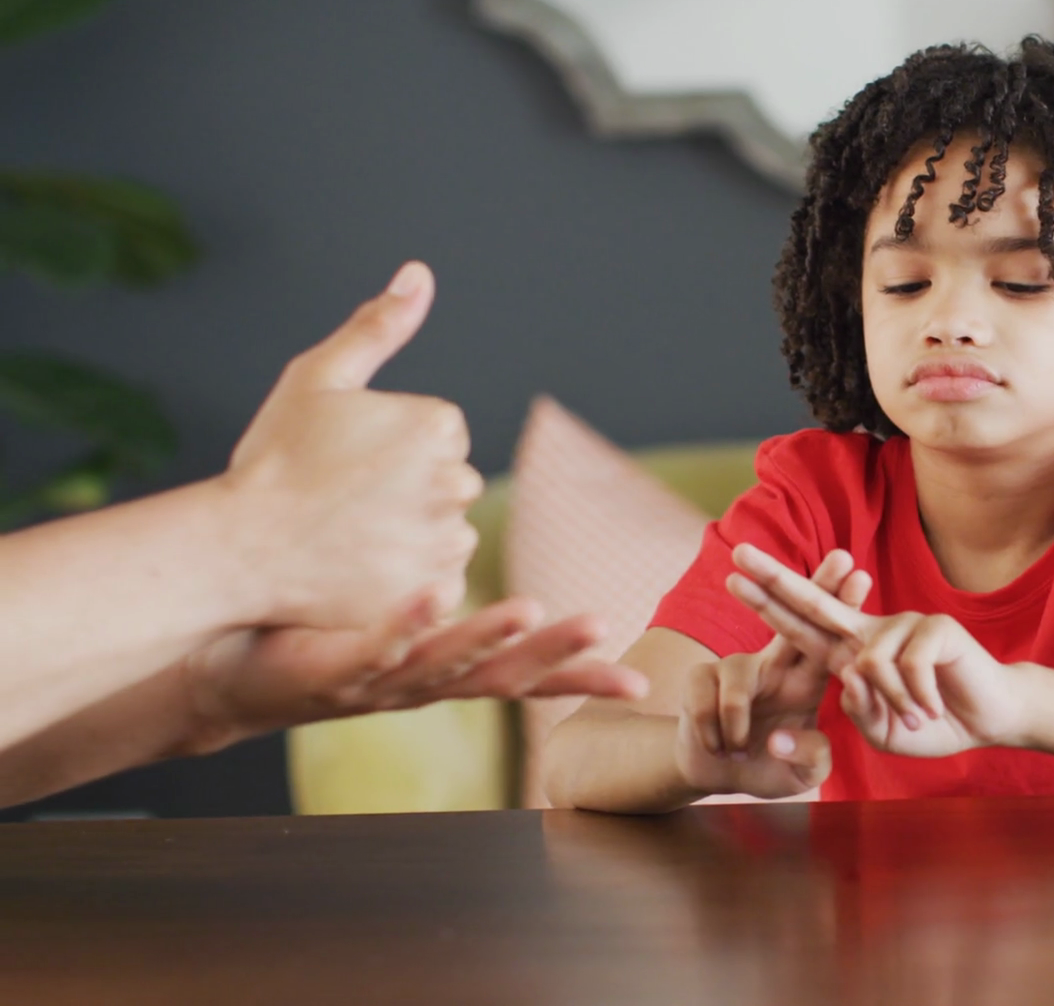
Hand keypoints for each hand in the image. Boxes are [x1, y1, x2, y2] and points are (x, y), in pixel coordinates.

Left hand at [177, 589, 648, 753]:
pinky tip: (432, 591)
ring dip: (489, 637)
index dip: (580, 680)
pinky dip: (406, 621)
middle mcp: (419, 687)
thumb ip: (439, 596)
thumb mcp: (390, 627)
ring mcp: (376, 683)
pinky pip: (374, 647)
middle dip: (554, 656)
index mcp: (441, 674)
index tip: (640, 682)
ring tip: (533, 607)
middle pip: (500, 679)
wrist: (220, 667)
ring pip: (444, 665)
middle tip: (602, 625)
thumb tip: (480, 559)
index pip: (525, 680)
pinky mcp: (331, 669)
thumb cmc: (313, 636)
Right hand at [222, 262, 483, 628]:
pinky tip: (363, 569)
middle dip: (408, 489)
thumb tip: (419, 273)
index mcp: (438, 425)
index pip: (440, 432)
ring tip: (348, 536)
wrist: (237, 549)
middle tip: (343, 500)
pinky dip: (412, 579)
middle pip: (448, 481)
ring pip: (445, 532)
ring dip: (411, 534)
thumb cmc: (275, 459)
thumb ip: (378, 326)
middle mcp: (456, 483)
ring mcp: (447, 542)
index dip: (392, 445)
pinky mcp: (434, 592)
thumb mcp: (318, 378)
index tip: (348, 459)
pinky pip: (441, 581)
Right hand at [675, 550, 870, 799]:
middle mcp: (773, 666)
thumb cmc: (768, 767)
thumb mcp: (801, 774)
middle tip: (836, 554)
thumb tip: (782, 737)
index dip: (842, 608)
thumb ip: (810, 759)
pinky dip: (714, 731)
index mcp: (805, 681)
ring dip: (736, 718)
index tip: (861, 574)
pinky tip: (719, 747)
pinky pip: (707, 698)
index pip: (828, 640)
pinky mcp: (700, 679)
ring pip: (737, 676)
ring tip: (738, 748)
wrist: (717, 776)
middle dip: (809, 583)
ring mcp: (735, 667)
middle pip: (790, 617)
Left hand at [725, 544, 1025, 758]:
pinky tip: (933, 705)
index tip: (733, 577)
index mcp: (851, 654)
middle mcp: (871, 631)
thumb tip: (847, 673)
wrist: (989, 720)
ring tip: (917, 718)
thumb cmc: (932, 724)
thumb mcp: (883, 731)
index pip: (802, 625)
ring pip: (869, 663)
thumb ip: (858, 711)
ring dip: (894, 703)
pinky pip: (908, 665)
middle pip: (816, 600)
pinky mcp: (935, 627)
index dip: (769, 602)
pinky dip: (916, 697)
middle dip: (775, 578)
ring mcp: (903, 624)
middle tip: (738, 553)